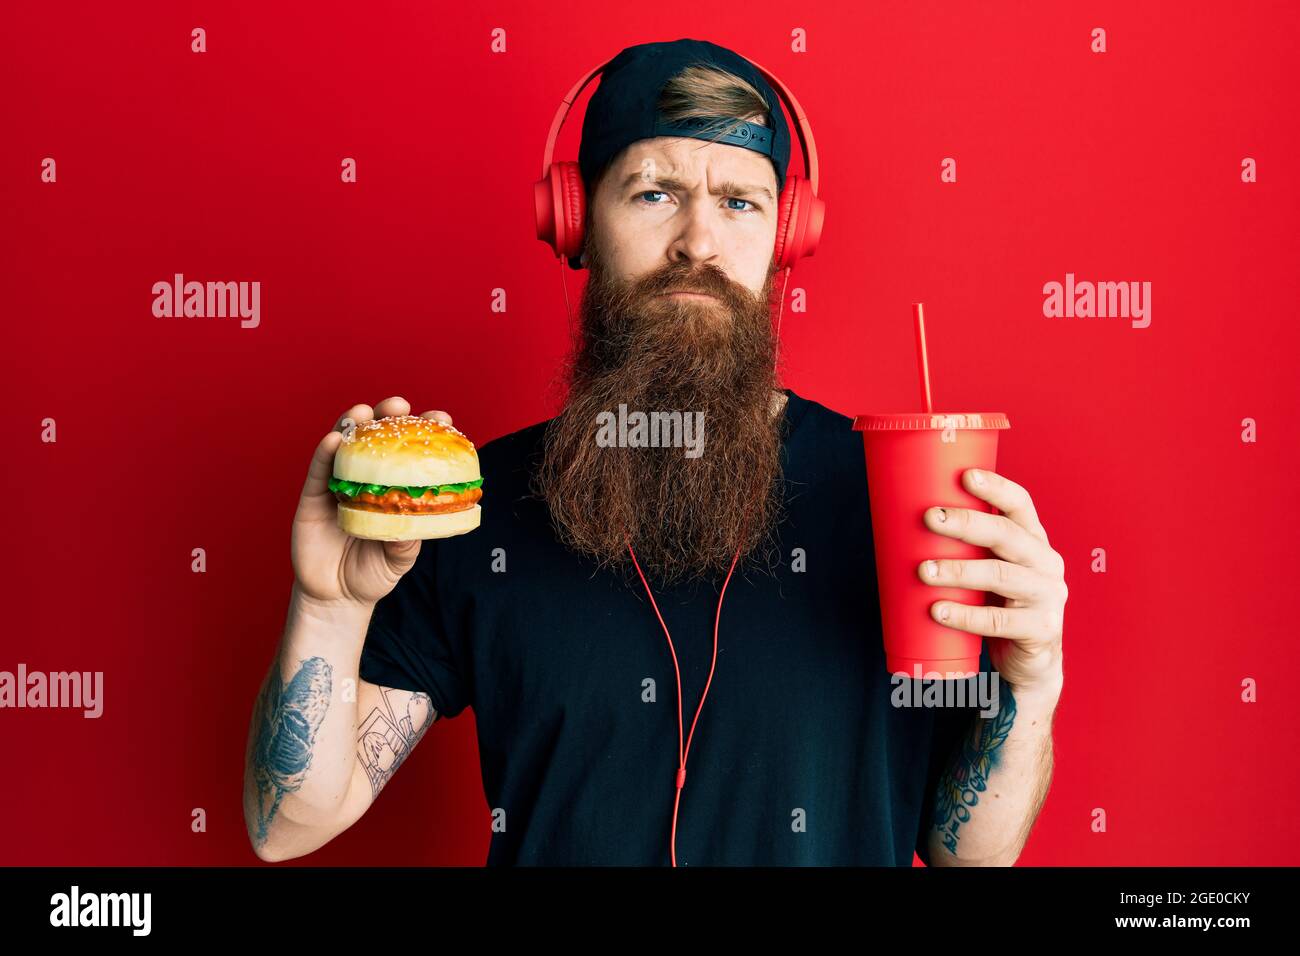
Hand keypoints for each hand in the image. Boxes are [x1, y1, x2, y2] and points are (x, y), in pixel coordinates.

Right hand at [291, 396, 453, 608]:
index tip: (443, 419)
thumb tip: (418, 520)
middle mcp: (366, 480)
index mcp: (392, 489)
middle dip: (388, 416)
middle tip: (400, 405)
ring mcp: (338, 485)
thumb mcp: (398, 559)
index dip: (424, 432)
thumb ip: (406, 541)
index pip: (410, 454)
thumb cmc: (372, 573)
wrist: (336, 598)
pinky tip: (336, 439)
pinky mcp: (312, 497)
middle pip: (377, 439)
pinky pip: (319, 470)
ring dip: (354, 424)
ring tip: (365, 413)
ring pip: (345, 445)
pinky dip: (326, 452)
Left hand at [916, 468, 1065, 699]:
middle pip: (1007, 535)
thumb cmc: (1000, 606)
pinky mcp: (1040, 629)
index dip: (996, 488)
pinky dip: (964, 615)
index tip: (965, 476)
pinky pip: (998, 621)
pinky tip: (938, 611)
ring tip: (924, 571)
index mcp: (1034, 541)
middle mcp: (1046, 563)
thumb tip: (902, 524)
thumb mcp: (990, 571)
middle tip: (930, 518)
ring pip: (1000, 575)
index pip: (1020, 505)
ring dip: (958, 571)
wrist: (1032, 662)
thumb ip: (965, 550)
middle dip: (967, 524)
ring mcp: (1047, 596)